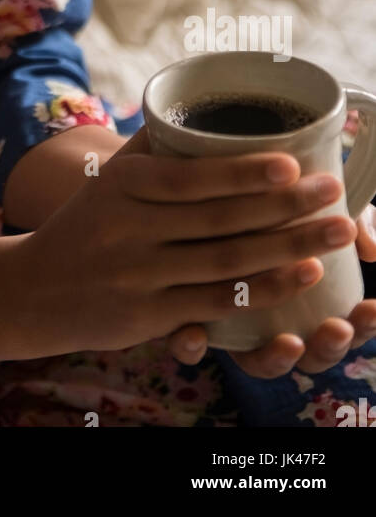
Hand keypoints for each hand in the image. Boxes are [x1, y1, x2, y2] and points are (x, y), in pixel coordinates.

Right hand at [13, 126, 357, 361]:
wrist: (32, 288)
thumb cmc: (87, 222)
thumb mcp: (108, 176)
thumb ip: (152, 143)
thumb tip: (197, 94)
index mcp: (123, 184)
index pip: (192, 178)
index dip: (244, 172)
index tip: (293, 161)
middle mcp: (130, 230)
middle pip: (221, 219)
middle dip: (286, 205)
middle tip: (334, 190)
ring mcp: (141, 276)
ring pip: (227, 262)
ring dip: (289, 248)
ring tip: (336, 231)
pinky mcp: (150, 317)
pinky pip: (217, 303)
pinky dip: (264, 290)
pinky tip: (302, 277)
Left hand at [168, 201, 375, 375]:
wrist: (185, 175)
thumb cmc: (260, 193)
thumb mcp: (304, 200)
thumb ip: (345, 216)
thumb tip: (370, 246)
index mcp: (300, 294)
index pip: (338, 324)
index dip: (360, 325)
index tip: (370, 308)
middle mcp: (268, 316)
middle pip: (308, 353)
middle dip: (328, 347)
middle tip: (338, 328)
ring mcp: (228, 320)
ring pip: (255, 360)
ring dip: (275, 359)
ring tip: (291, 345)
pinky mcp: (179, 310)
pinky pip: (186, 344)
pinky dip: (191, 346)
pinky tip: (193, 332)